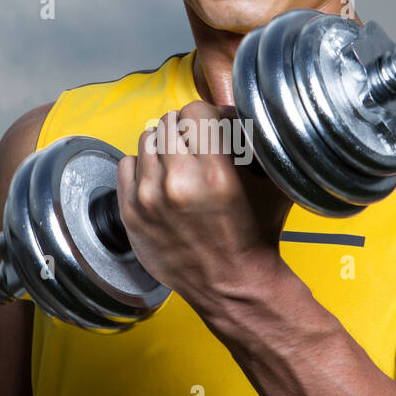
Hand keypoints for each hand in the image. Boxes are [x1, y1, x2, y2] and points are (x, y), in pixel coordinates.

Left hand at [116, 102, 290, 309]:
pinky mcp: (131, 213)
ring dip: (163, 146)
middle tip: (197, 147)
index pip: (195, 110)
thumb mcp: (269, 184)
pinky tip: (160, 181)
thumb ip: (254, 143)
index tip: (212, 128)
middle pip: (168, 121)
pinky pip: (127, 163)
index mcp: (214, 174)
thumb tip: (234, 112)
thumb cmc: (252, 237)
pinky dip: (143, 167)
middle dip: (186, 130)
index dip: (206, 116)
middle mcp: (177, 184)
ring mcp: (149, 199)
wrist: (231, 286)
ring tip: (179, 165)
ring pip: (146, 139)